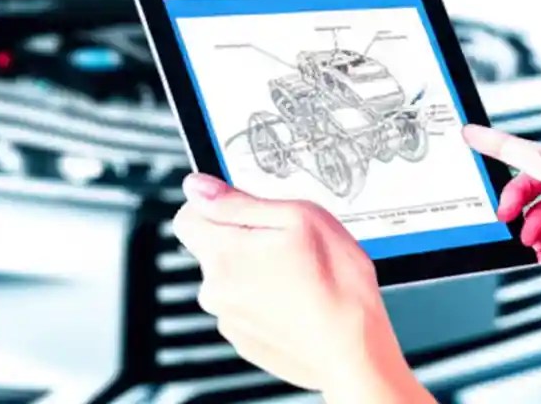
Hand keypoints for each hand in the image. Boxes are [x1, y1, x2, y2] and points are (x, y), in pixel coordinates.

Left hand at [172, 173, 433, 403]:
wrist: (354, 353)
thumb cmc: (336, 285)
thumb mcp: (298, 217)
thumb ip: (238, 201)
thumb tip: (198, 187)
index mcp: (223, 253)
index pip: (186, 216)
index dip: (216, 205)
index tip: (246, 208)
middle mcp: (215, 289)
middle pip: (212, 247)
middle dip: (243, 238)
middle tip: (287, 242)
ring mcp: (228, 319)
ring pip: (231, 277)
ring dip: (256, 269)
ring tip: (299, 274)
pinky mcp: (244, 340)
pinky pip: (246, 305)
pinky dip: (266, 298)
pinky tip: (298, 299)